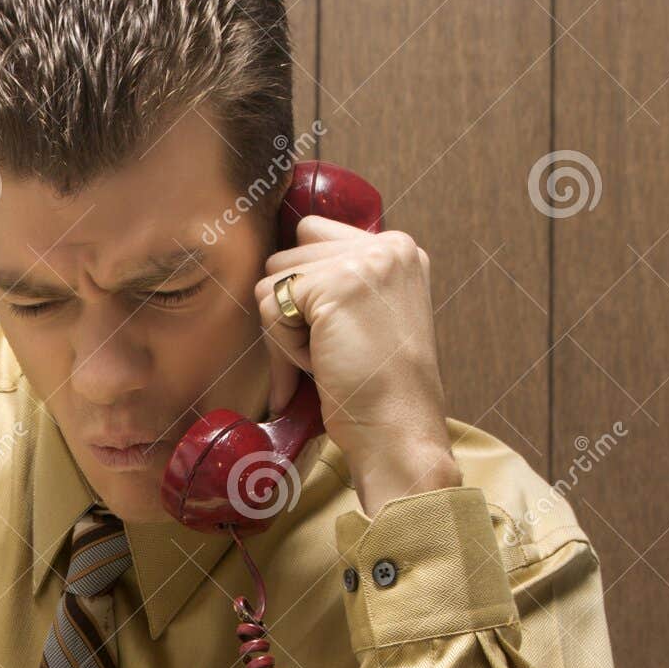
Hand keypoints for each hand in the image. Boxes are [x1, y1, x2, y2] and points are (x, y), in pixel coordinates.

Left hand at [255, 217, 460, 514]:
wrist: (399, 431)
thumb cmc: (380, 392)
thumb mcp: (370, 319)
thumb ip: (338, 284)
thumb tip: (274, 277)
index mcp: (399, 251)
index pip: (313, 236)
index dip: (305, 290)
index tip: (332, 335)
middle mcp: (387, 245)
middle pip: (289, 256)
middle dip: (293, 312)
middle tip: (331, 354)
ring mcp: (362, 261)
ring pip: (273, 280)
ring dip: (287, 331)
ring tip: (330, 359)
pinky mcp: (333, 286)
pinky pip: (269, 307)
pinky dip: (283, 348)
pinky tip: (322, 366)